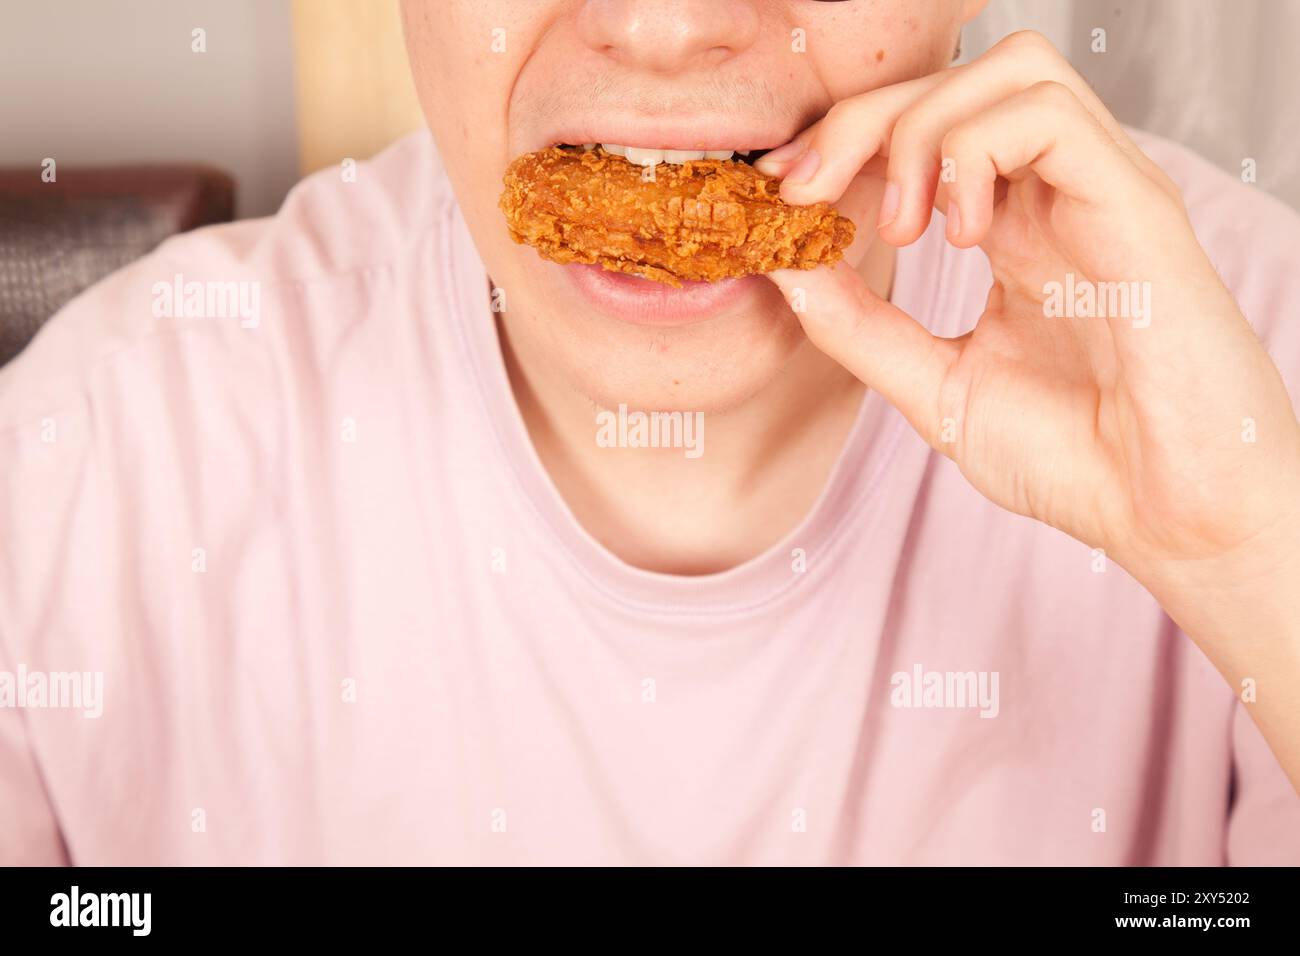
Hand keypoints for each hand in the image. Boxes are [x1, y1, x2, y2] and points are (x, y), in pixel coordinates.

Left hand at [757, 31, 1299, 601]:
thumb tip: (785, 266)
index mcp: (1014, 228)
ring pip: (1010, 71)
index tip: (784, 193)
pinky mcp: (1136, 206)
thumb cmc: (1075, 458)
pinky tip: (961, 233)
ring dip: (925, 129)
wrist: (1169, 518)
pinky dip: (980, 151)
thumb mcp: (935, 387)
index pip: (928, 129)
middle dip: (861, 118)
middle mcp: (1058, 196)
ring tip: (906, 227)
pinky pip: (1049, 117)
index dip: (845, 140)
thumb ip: (860, 328)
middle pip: (958, 80)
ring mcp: (1100, 193)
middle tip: (809, 191)